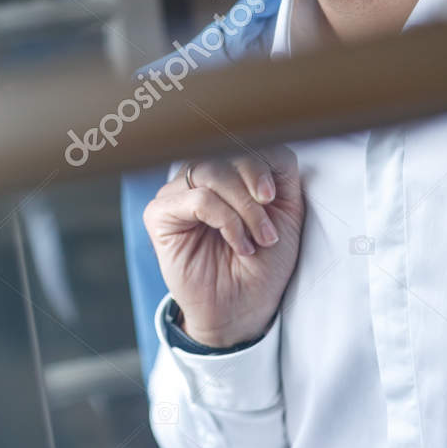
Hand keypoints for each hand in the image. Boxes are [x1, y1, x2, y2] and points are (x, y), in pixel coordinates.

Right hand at [142, 146, 303, 347]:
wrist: (247, 307)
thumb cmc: (264, 263)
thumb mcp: (286, 210)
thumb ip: (279, 170)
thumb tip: (268, 140)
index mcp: (227, 172)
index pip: (242, 141)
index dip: (261, 163)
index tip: (273, 198)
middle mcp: (198, 178)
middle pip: (226, 153)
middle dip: (253, 192)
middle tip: (268, 231)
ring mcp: (176, 194)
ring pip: (211, 171)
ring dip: (243, 208)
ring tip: (256, 240)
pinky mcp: (159, 215)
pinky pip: (196, 198)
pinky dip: (225, 220)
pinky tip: (237, 244)